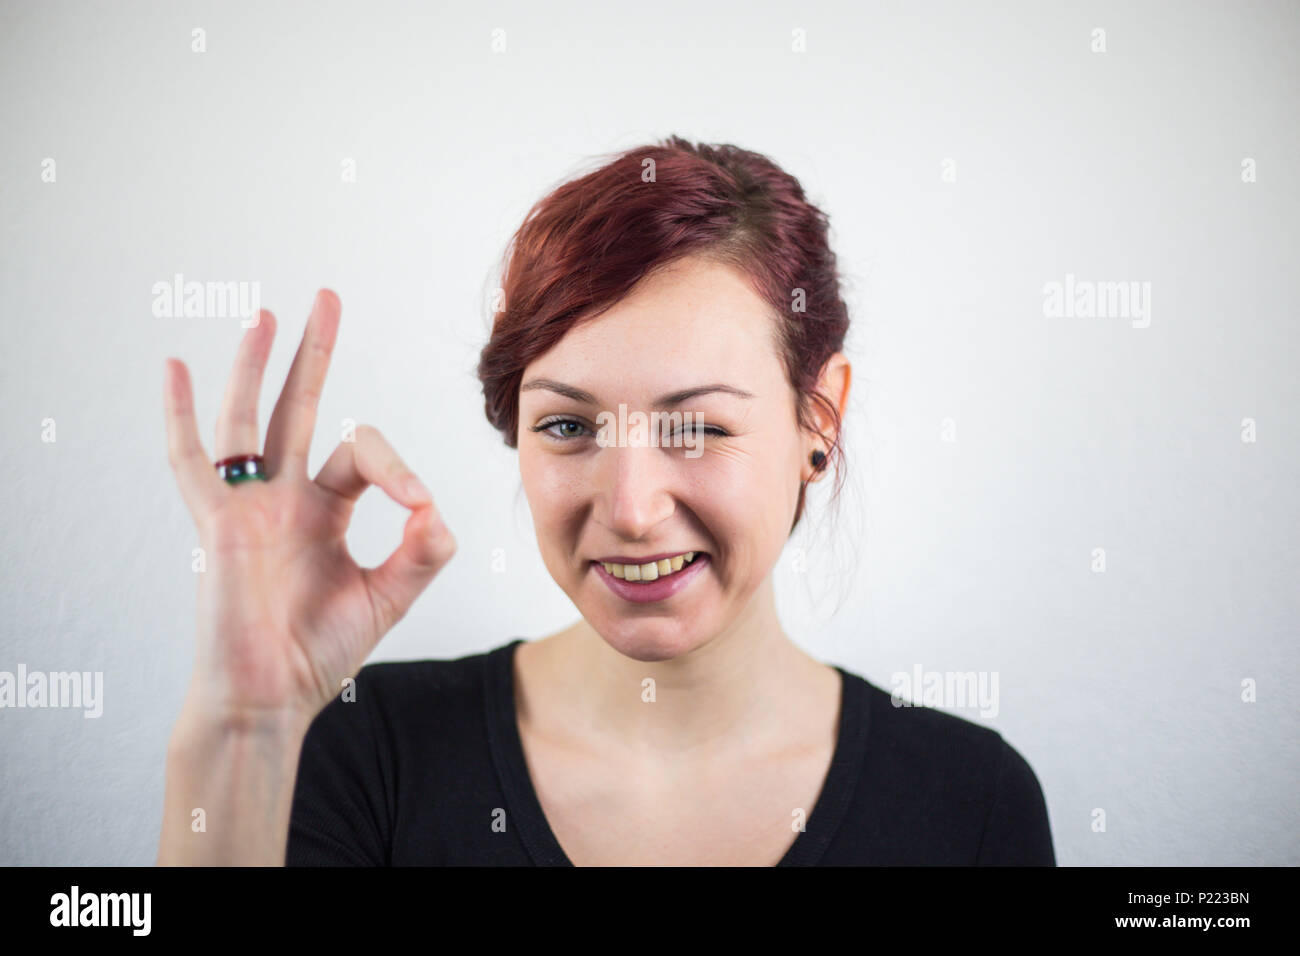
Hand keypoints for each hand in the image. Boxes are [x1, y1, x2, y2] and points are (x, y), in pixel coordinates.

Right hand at [163, 289, 455, 726]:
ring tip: (265, 313)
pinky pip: (193, 464)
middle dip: (316, 352)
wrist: (273, 697)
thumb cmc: (320, 650)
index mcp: (326, 508)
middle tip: (328, 297)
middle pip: (300, 407)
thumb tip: (438, 510)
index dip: (398, 468)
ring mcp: (250, 507)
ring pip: (250, 420)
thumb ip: (421, 554)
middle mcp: (286, 497)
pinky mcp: (219, 526)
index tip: (419, 506)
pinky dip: (181, 418)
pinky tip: (173, 368)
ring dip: (257, 366)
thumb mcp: (388, 595)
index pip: (363, 456)